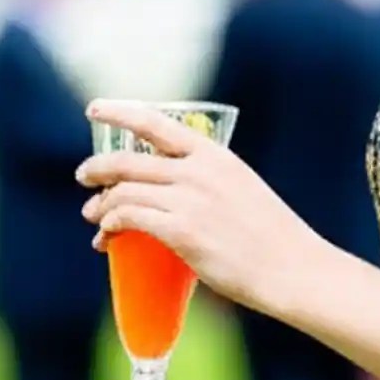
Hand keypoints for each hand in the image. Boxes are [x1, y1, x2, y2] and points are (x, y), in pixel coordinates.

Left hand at [76, 100, 324, 313]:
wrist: (293, 269)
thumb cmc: (273, 238)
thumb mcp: (243, 191)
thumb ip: (211, 183)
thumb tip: (176, 193)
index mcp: (216, 156)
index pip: (155, 123)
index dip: (118, 112)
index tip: (94, 110)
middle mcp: (199, 172)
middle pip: (128, 161)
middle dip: (97, 169)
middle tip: (85, 177)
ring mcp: (189, 201)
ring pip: (122, 193)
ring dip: (99, 205)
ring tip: (93, 217)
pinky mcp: (182, 233)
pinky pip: (128, 220)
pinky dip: (110, 227)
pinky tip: (107, 236)